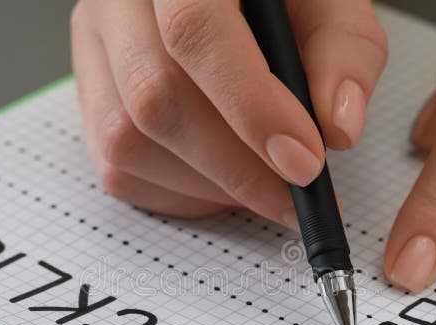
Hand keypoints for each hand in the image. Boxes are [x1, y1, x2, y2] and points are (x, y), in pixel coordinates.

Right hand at [71, 0, 386, 226]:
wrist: (231, 4)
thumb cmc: (279, 0)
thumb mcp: (328, 3)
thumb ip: (345, 52)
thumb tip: (337, 129)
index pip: (194, 29)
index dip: (250, 105)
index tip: (304, 162)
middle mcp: (118, 1)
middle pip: (155, 97)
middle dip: (236, 167)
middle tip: (297, 195)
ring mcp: (94, 50)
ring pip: (129, 143)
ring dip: (209, 187)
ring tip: (266, 185)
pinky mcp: (90, 98)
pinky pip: (119, 170)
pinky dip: (181, 195)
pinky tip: (225, 182)